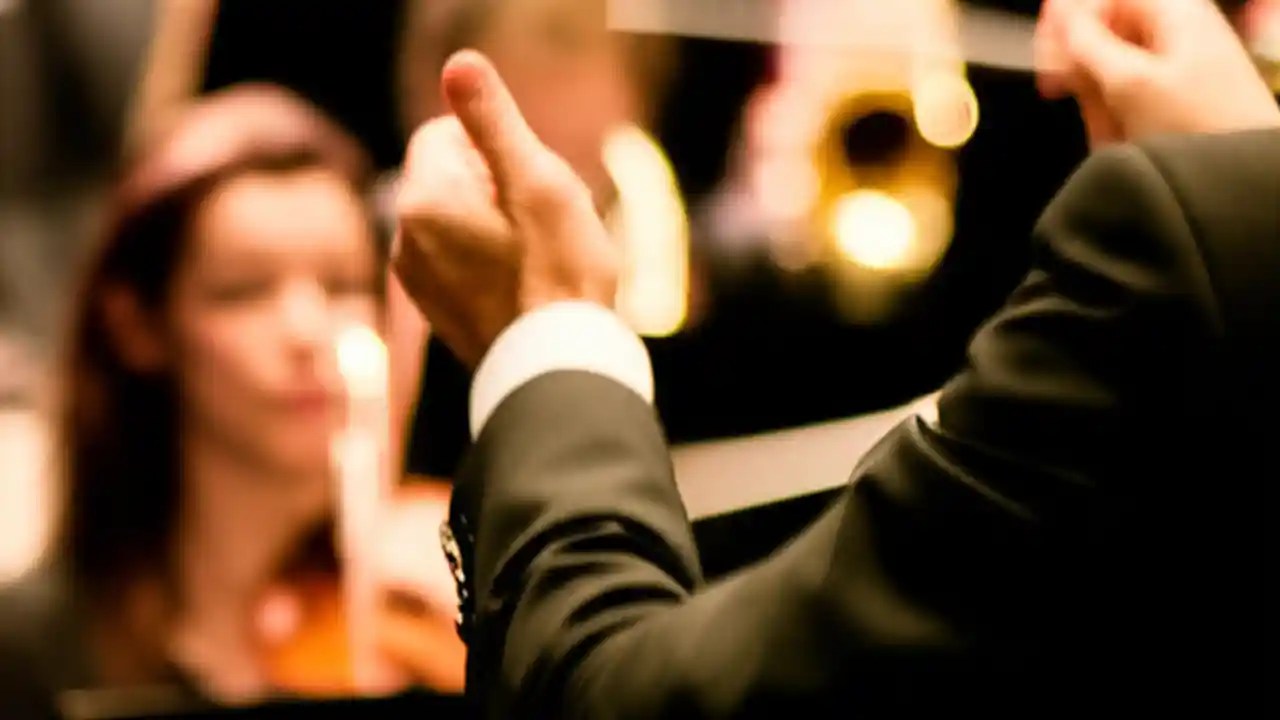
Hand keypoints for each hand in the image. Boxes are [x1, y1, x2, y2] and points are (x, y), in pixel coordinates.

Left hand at [393, 51, 619, 367]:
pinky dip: (492, 262)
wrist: (559, 369)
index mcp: (423, 200)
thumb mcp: (535, 180)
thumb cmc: (559, 273)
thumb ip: (492, 120)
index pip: (445, 133)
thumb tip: (459, 66)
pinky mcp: (437, 312)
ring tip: (539, 259)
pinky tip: (528, 287)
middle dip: (498, 185)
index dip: (496, 148)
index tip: (530, 185)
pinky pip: (462, 261)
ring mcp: (418, 281)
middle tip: (542, 224)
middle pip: (453, 177)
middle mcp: (405, 239)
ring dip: (497, 225)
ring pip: (459, 220)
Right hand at [1035, 0, 1279, 146]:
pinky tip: (1123, 139)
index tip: (1048, 55)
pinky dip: (1120, 117)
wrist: (1240, 176)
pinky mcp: (1181, 94)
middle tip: (1070, 98)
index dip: (1068, 24)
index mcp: (1172, 10)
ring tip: (1112, 132)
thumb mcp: (1129, 81)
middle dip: (1086, 72)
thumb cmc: (1198, 125)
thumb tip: (1057, 15)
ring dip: (1101, 103)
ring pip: (1116, 70)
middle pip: (1106, 35)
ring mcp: (1181, 63)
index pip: (1103, 0)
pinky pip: (1132, 96)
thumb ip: (1085, 43)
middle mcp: (1178, 30)